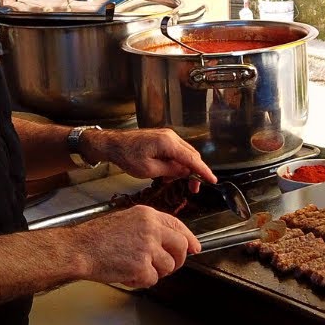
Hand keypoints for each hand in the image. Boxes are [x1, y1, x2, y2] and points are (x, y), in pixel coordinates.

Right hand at [69, 206, 200, 287]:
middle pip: (181, 247)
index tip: (195, 247)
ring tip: (134, 267)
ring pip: (168, 267)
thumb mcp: (125, 220)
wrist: (80, 249)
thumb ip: (147, 228)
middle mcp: (151, 229)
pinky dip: (140, 281)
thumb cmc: (95, 237)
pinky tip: (126, 274)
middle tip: (167, 266)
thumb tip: (167, 240)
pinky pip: (152, 280)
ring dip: (154, 272)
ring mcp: (148, 248)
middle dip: (177, 260)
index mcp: (147, 215)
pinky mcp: (142, 267)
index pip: (178, 225)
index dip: (189, 239)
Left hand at [83, 128, 216, 189]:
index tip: (212, 180)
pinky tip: (166, 172)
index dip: (203, 171)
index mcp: (168, 143)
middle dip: (194, 172)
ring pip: (184, 154)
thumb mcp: (149, 170)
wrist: (112, 144)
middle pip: (191, 155)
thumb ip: (170, 170)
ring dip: (182, 168)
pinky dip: (175, 162)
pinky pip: (175, 151)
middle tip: (192, 188)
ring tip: (170, 180)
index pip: (192, 159)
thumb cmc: (126, 155)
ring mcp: (166, 136)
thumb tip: (184, 172)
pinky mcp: (162, 138)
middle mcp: (170, 136)